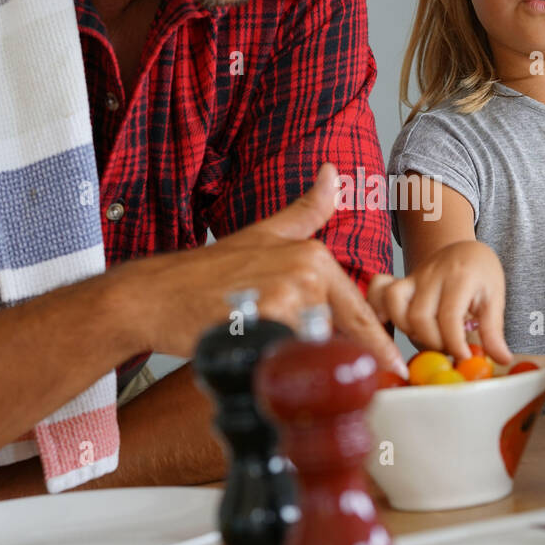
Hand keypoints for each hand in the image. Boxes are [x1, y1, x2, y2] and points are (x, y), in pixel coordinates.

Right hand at [113, 163, 406, 375]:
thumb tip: (333, 175)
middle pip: (339, 337)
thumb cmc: (204, 275)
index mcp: (315, 257)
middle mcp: (307, 272)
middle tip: (301, 361)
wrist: (153, 296)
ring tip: (264, 352)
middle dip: (329, 359)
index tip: (391, 369)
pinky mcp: (264, 322)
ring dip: (298, 364)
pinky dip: (276, 369)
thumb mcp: (263, 235)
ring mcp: (286, 296)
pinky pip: (289, 361)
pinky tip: (254, 359)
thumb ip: (305, 212)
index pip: (359, 313)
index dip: (375, 347)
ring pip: (315, 351)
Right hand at [366, 240, 510, 364]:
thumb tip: (502, 360)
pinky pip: (380, 292)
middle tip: (450, 348)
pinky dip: (381, 310)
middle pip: (419, 316)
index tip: (463, 357)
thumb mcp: (495, 298)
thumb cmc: (481, 274)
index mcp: (459, 277)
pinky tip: (395, 326)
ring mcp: (412, 277)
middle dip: (433, 342)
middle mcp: (432, 275)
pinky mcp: (401, 282)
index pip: (449, 316)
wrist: (465, 251)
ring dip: (409, 331)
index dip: (454, 343)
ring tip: (430, 338)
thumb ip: (494, 330)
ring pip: (395, 306)